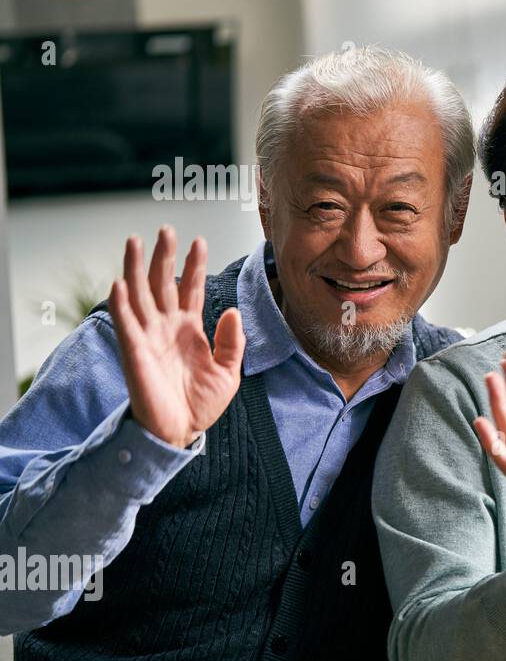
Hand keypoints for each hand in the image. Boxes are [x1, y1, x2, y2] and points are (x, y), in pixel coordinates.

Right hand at [107, 226, 244, 448]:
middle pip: (162, 283)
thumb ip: (232, 341)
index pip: (190, 289)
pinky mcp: (134, 352)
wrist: (181, 431)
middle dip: (164, 256)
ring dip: (134, 268)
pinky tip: (119, 282)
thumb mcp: (228, 371)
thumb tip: (231, 310)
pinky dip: (121, 303)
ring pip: (139, 295)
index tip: (200, 241)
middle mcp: (166, 327)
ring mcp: (148, 337)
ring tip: (134, 241)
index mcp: (190, 328)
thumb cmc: (202, 403)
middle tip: (166, 229)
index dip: (194, 266)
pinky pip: (125, 324)